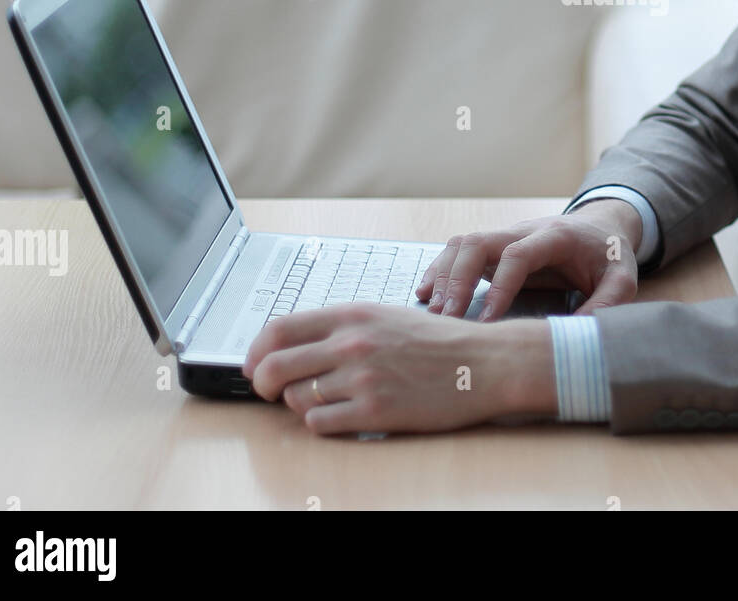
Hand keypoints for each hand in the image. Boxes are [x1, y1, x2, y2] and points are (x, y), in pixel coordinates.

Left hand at [243, 303, 555, 433]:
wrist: (482, 363)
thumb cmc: (439, 341)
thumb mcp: (386, 316)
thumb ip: (341, 327)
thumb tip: (290, 346)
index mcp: (353, 313)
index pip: (278, 328)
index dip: (256, 351)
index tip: (255, 364)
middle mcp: (352, 342)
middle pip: (273, 366)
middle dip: (263, 384)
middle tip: (270, 391)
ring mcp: (361, 377)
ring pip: (295, 398)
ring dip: (300, 403)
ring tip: (325, 399)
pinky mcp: (374, 411)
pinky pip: (320, 424)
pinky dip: (323, 423)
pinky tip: (342, 414)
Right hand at [414, 200, 641, 320]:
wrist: (601, 228)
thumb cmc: (609, 256)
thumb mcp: (622, 279)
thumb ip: (606, 304)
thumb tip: (576, 336)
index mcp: (555, 237)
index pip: (518, 255)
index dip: (500, 285)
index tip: (489, 319)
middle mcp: (524, 232)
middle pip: (478, 243)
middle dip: (458, 279)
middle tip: (448, 318)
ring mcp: (505, 238)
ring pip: (463, 244)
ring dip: (443, 275)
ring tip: (433, 311)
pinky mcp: (495, 249)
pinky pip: (459, 251)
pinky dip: (439, 271)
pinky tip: (425, 296)